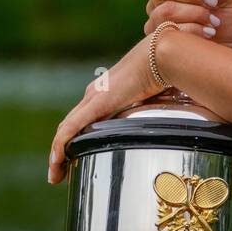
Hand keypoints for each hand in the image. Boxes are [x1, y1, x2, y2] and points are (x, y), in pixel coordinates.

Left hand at [47, 32, 170, 184]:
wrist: (163, 54)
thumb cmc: (165, 70)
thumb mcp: (156, 97)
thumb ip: (155, 110)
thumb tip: (176, 125)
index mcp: (107, 92)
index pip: (82, 119)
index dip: (74, 140)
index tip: (74, 159)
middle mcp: (95, 94)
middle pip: (70, 127)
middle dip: (62, 151)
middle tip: (60, 174)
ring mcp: (94, 98)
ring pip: (66, 130)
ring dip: (58, 155)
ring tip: (55, 176)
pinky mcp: (97, 103)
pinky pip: (72, 128)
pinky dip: (61, 145)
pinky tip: (56, 161)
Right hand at [144, 0, 231, 52]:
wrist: (226, 51)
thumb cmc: (223, 22)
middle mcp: (158, 2)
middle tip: (213, 3)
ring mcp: (156, 23)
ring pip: (166, 10)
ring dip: (194, 13)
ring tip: (213, 21)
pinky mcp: (159, 43)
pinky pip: (170, 30)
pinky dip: (194, 29)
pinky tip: (208, 33)